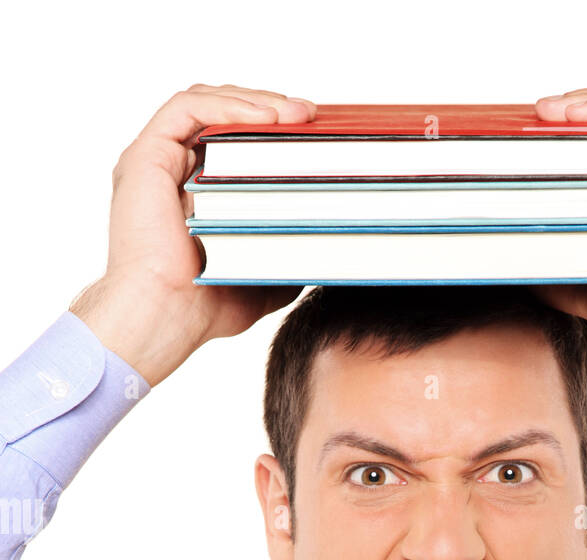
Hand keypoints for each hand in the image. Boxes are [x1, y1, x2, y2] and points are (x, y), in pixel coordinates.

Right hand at [69, 84, 316, 385]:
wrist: (165, 318)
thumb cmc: (204, 307)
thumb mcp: (264, 277)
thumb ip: (287, 253)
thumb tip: (329, 246)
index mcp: (196, 192)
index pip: (236, 143)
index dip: (274, 131)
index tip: (316, 133)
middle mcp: (173, 170)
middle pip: (222, 117)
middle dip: (270, 109)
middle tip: (312, 116)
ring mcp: (157, 161)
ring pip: (206, 104)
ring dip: (254, 102)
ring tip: (295, 113)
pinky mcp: (145, 156)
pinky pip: (187, 109)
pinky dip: (227, 106)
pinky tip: (264, 117)